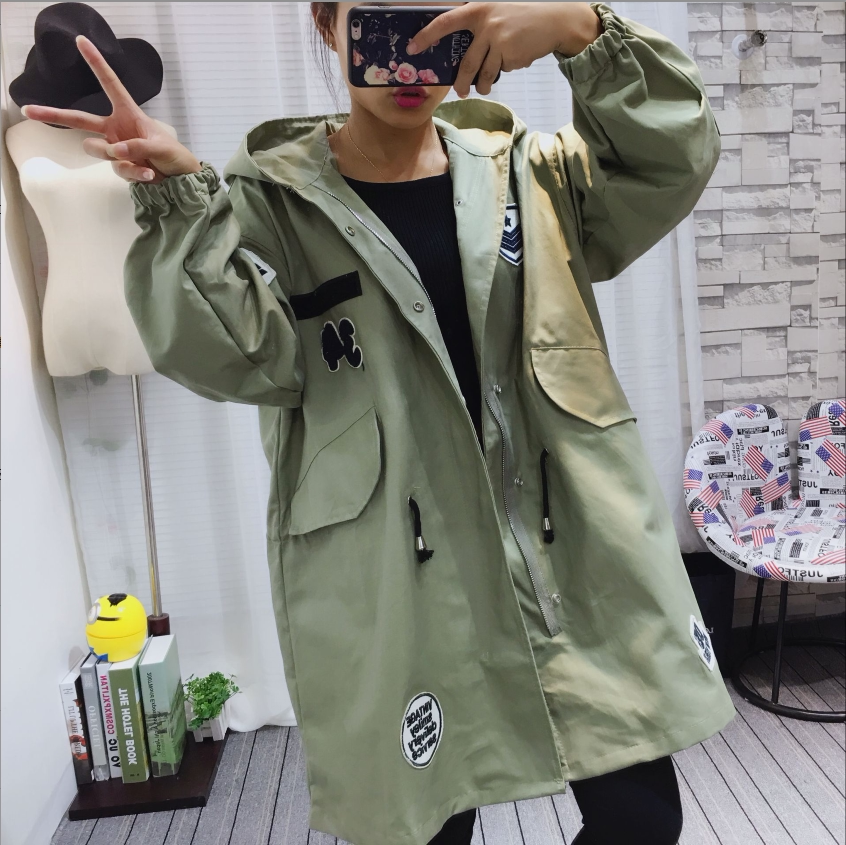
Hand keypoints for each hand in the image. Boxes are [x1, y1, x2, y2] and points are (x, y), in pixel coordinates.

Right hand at [20, 35, 200, 183]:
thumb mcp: (161, 147)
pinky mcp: (119, 166)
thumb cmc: (173, 155)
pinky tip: (150, 174)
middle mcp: (116, 128)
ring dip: (115, 155)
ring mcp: (115, 148)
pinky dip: (135, 172)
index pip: (109, 84)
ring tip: (140, 161)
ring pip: (96, 148)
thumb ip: (139, 146)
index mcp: (128, 113)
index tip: (81, 41)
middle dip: (53, 114)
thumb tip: (117, 149)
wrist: (179, 179)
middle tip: (28, 110)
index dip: (96, 63)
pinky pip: (118, 168)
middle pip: (79, 119)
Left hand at [407, 2, 602, 97]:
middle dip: (461, 83)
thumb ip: (478, 27)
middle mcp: (486, 24)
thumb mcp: (497, 12)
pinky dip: (506, 70)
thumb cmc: (522, 17)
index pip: (445, 22)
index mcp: (478, 10)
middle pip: (466, 63)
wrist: (554, 20)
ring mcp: (498, 41)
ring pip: (484, 74)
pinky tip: (516, 58)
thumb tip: (460, 53)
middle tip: (460, 92)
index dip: (426, 35)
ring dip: (484, 85)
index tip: (412, 47)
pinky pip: (502, 71)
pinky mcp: (511, 55)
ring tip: (486, 87)